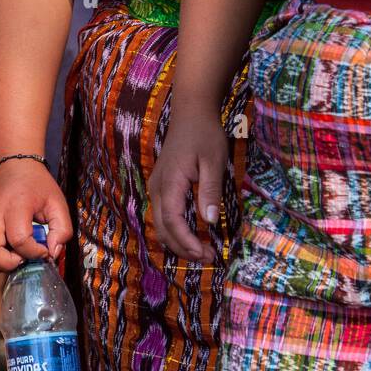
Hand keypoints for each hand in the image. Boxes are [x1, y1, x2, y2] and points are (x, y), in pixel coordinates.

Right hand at [0, 158, 71, 271]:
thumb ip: (62, 229)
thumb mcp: (58, 202)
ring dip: (2, 260)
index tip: (44, 250)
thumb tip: (52, 253)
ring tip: (19, 249)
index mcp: (15, 205)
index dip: (34, 252)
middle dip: (9, 263)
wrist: (13, 165)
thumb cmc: (37, 184)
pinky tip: (11, 242)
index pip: (19, 239)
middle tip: (25, 257)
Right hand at [149, 110, 229, 261]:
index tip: (205, 254)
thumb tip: (210, 221)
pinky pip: (163, 215)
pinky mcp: (161, 186)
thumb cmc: (205, 134)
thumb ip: (210, 191)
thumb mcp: (214, 161)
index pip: (173, 222)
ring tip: (201, 251)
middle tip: (208, 258)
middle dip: (183, 248)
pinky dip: (175, 230)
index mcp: (169, 183)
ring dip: (178, 241)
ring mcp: (157, 187)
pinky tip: (192, 234)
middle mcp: (157, 188)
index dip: (187, 242)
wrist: (191, 112)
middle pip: (162, 229)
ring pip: (160, 224)